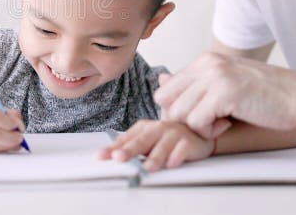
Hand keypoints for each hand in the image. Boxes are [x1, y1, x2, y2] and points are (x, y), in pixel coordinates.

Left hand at [96, 120, 213, 170]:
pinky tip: (172, 163)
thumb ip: (130, 147)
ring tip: (147, 168)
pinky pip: (182, 149)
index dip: (112, 149)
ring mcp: (173, 134)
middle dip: (129, 150)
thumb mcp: (146, 141)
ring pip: (162, 146)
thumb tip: (110, 157)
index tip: (100, 157)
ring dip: (155, 157)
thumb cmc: (166, 138)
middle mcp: (156, 128)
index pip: (125, 140)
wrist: (195, 132)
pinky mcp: (188, 142)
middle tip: (118, 158)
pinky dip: (177, 156)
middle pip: (141, 141)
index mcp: (143, 128)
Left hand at [155, 52, 295, 138]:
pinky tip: (228, 123)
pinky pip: (196, 121)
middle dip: (181, 117)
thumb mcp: (226, 83)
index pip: (166, 88)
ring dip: (197, 125)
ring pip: (178, 112)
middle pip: (165, 99)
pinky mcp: (225, 93)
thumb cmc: (268, 94)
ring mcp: (215, 76)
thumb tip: (160, 80)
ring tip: (221, 122)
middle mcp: (206, 64)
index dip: (177, 109)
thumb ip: (195, 83)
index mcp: (205, 60)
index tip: (200, 115)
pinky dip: (209, 130)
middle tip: (206, 121)